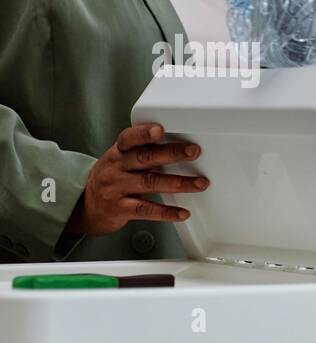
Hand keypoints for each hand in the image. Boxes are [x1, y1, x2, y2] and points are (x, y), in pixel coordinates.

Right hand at [67, 124, 207, 236]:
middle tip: (194, 151)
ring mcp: (117, 189)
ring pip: (149, 183)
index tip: (160, 129)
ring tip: (200, 183)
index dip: (143, 133)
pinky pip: (146, 210)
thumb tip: (180, 146)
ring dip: (178, 183)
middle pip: (144, 158)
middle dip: (171, 153)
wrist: (88, 205)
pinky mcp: (120, 209)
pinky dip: (167, 212)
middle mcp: (116, 168)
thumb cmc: (113, 178)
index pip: (128, 138)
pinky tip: (182, 213)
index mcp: (118, 153)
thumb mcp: (121, 160)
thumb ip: (144, 152)